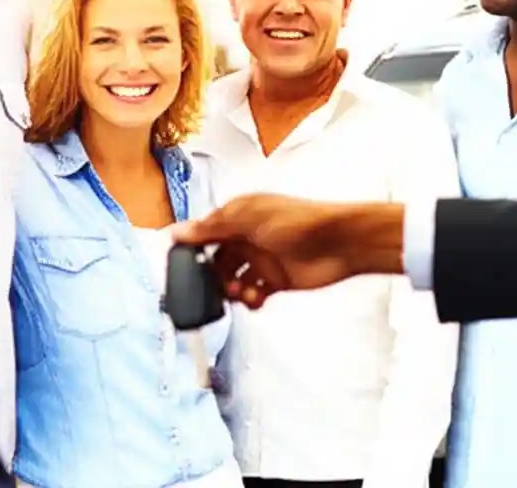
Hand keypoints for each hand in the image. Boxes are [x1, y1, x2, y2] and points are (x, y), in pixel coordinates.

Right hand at [169, 194, 404, 308]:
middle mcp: (249, 238)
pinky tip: (255, 299)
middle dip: (211, 276)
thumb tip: (177, 232)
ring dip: (231, 290)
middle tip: (211, 286)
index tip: (180, 267)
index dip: (192, 250)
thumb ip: (211, 227)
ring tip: (239, 292)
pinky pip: (255, 295)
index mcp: (240, 216)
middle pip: (218, 261)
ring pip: (235, 280)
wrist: (339, 243)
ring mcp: (263, 260)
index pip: (206, 233)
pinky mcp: (277, 281)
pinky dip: (251, 300)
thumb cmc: (298, 221)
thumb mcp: (247, 218)